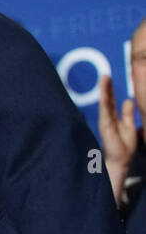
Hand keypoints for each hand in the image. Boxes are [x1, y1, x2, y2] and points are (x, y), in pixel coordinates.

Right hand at [98, 74, 137, 204]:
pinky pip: (105, 110)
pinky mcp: (106, 125)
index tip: (108, 77)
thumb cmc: (124, 146)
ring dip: (104, 90)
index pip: (111, 100)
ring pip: (105, 102)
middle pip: (107, 98)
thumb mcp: (129, 126)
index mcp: (113, 117)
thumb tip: (128, 100)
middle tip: (105, 73)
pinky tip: (104, 93)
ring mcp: (106, 120)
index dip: (110, 89)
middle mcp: (107, 117)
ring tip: (104, 78)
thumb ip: (127, 113)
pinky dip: (104, 101)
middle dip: (106, 86)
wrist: (121, 160)